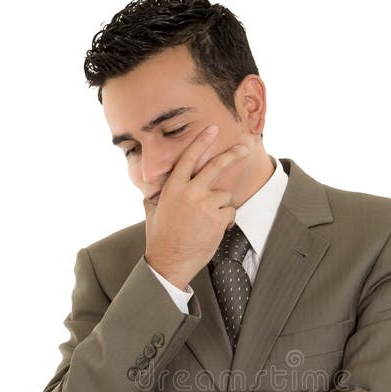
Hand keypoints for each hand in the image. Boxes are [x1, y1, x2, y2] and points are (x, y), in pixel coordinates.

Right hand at [143, 124, 248, 289]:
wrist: (169, 262)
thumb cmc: (160, 239)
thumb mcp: (152, 212)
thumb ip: (154, 197)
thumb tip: (147, 192)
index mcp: (173, 187)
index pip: (189, 158)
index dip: (202, 141)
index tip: (212, 130)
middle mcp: (190, 192)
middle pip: (215, 167)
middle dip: (231, 155)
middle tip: (243, 148)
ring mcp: (205, 205)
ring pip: (224, 195)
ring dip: (221, 206)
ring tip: (207, 222)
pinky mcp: (217, 219)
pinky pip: (230, 212)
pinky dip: (226, 220)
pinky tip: (212, 230)